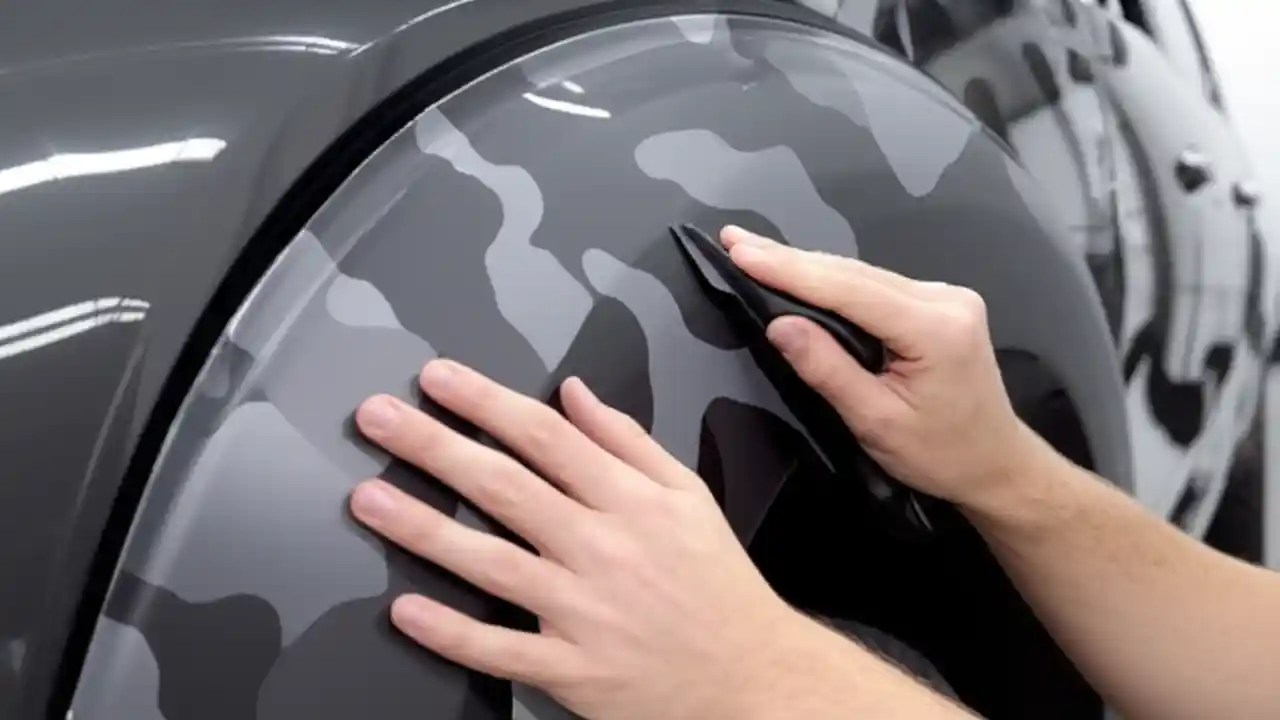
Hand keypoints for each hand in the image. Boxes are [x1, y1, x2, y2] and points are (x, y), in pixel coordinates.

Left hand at [348, 360, 938, 718]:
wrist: (753, 677)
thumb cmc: (717, 584)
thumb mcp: (689, 495)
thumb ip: (627, 441)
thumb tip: (573, 393)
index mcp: (631, 501)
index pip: (546, 436)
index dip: (485, 402)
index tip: (438, 378)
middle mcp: (602, 548)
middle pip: (506, 486)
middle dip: (435, 446)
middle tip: (378, 417)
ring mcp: (583, 611)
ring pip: (491, 562)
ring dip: (423, 528)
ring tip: (368, 498)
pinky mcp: (572, 670)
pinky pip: (501, 649)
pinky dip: (451, 632)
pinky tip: (406, 610)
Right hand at [721, 226, 1047, 508]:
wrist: (996, 463)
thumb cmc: (940, 454)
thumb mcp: (875, 422)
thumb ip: (828, 370)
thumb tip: (779, 325)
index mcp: (935, 330)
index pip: (849, 290)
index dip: (790, 269)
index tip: (740, 251)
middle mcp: (945, 300)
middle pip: (853, 273)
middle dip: (790, 259)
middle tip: (733, 240)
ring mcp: (946, 297)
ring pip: (863, 275)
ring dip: (808, 267)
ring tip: (754, 253)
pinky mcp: (939, 303)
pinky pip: (876, 285)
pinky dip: (834, 282)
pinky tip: (799, 273)